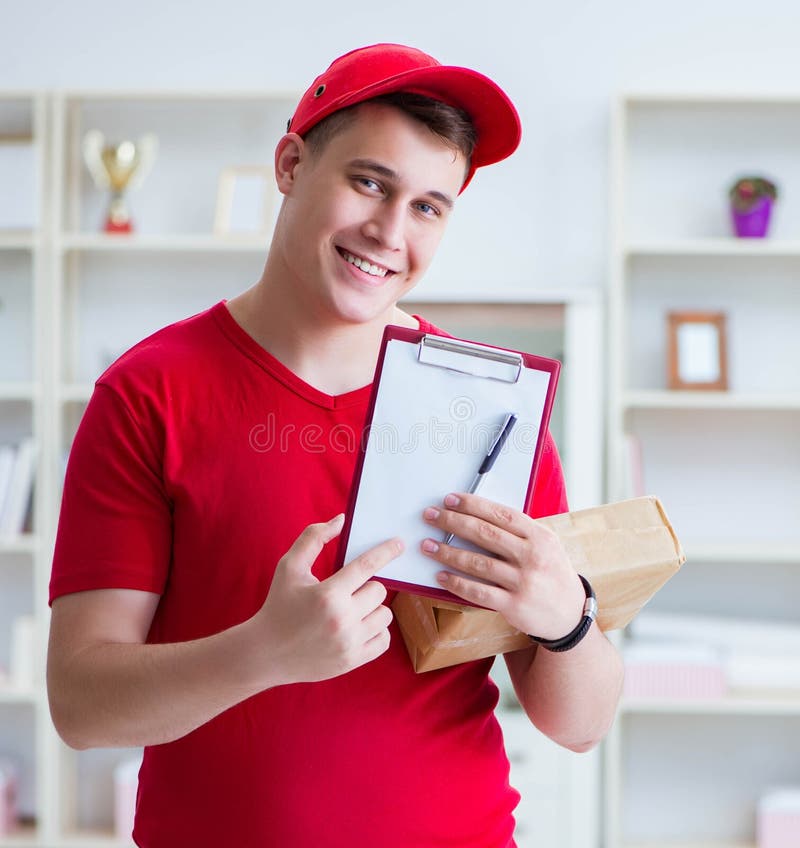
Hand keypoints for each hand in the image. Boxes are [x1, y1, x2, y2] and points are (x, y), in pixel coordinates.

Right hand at [250, 514, 401, 685]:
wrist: (265, 653)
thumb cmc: (279, 605)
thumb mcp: (289, 567)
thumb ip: (313, 538)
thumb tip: (341, 520)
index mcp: (328, 594)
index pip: (367, 566)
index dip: (386, 552)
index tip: (399, 544)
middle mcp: (342, 619)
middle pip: (378, 591)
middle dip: (367, 587)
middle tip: (349, 591)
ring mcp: (349, 643)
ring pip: (385, 615)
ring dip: (373, 609)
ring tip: (352, 610)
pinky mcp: (352, 661)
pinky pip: (384, 639)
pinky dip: (376, 631)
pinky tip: (359, 627)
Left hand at [420, 494, 583, 639]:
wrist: (571, 614)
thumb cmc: (551, 572)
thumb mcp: (546, 546)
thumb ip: (519, 532)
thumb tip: (478, 514)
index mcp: (539, 537)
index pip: (501, 514)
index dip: (473, 505)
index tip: (449, 499)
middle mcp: (532, 557)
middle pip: (485, 534)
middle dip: (453, 522)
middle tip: (430, 516)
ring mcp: (524, 582)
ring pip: (478, 563)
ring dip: (448, 552)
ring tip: (427, 545)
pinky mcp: (514, 606)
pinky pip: (479, 592)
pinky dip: (457, 583)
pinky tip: (441, 576)